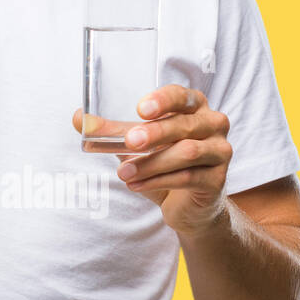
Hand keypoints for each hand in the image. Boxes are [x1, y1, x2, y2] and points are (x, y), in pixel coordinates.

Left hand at [72, 84, 232, 236]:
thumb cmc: (161, 162)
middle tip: (128, 142)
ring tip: (122, 172)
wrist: (187, 204)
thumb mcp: (135, 144)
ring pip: (187, 153)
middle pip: (184, 125)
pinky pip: (189, 177)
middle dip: (154, 134)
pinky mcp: (218, 179)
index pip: (181, 95)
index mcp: (194, 106)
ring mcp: (220, 151)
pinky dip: (157, 181)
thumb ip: (111, 130)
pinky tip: (135, 185)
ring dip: (150, 163)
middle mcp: (213, 124)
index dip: (163, 100)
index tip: (141, 109)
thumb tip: (79, 118)